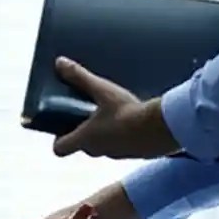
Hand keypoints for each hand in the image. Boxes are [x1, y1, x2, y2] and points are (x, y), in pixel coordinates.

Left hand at [51, 56, 179, 159]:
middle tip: (88, 115)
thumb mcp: (102, 91)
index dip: (58, 139)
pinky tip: (132, 122)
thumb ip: (80, 77)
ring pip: (103, 147)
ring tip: (112, 115)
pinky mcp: (134, 154)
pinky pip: (123, 147)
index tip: (62, 127)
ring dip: (104, 135)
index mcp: (85, 138)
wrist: (160, 128)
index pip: (59, 148)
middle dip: (83, 132)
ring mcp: (117, 154)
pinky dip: (123, 137)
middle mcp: (98, 151)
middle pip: (82, 146)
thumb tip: (60, 63)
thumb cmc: (127, 112)